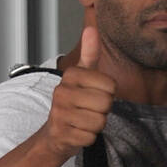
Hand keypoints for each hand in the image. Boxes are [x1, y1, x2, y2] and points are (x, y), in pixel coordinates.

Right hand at [41, 21, 115, 163]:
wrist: (55, 132)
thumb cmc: (74, 102)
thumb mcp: (82, 76)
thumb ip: (90, 54)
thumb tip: (91, 29)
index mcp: (70, 75)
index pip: (110, 85)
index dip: (108, 93)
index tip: (95, 94)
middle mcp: (62, 92)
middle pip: (106, 103)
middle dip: (103, 110)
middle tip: (90, 109)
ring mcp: (60, 113)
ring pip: (99, 121)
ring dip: (96, 124)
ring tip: (84, 119)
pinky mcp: (62, 133)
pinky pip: (91, 137)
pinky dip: (88, 137)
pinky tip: (78, 131)